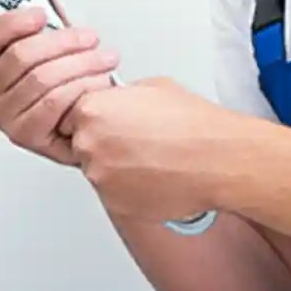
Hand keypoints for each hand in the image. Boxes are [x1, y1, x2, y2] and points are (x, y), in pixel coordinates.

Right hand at [0, 7, 120, 164]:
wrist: (89, 123)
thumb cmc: (68, 83)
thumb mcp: (58, 43)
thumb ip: (47, 14)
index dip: (15, 22)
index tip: (43, 15)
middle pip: (20, 55)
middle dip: (63, 42)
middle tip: (89, 38)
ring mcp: (5, 114)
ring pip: (40, 79)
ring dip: (80, 66)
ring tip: (103, 61)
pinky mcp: (24, 135)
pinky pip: (52, 104)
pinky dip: (79, 90)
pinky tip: (96, 85)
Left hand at [61, 76, 247, 221]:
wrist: (218, 159)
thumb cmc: (193, 125)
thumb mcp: (152, 87)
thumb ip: (121, 95)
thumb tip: (116, 100)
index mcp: (93, 110)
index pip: (73, 115)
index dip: (96, 120)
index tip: (112, 124)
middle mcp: (89, 143)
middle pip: (82, 144)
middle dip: (104, 144)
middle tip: (136, 142)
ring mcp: (100, 176)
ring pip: (98, 171)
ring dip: (117, 167)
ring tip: (151, 159)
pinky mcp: (114, 203)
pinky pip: (114, 194)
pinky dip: (130, 189)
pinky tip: (155, 176)